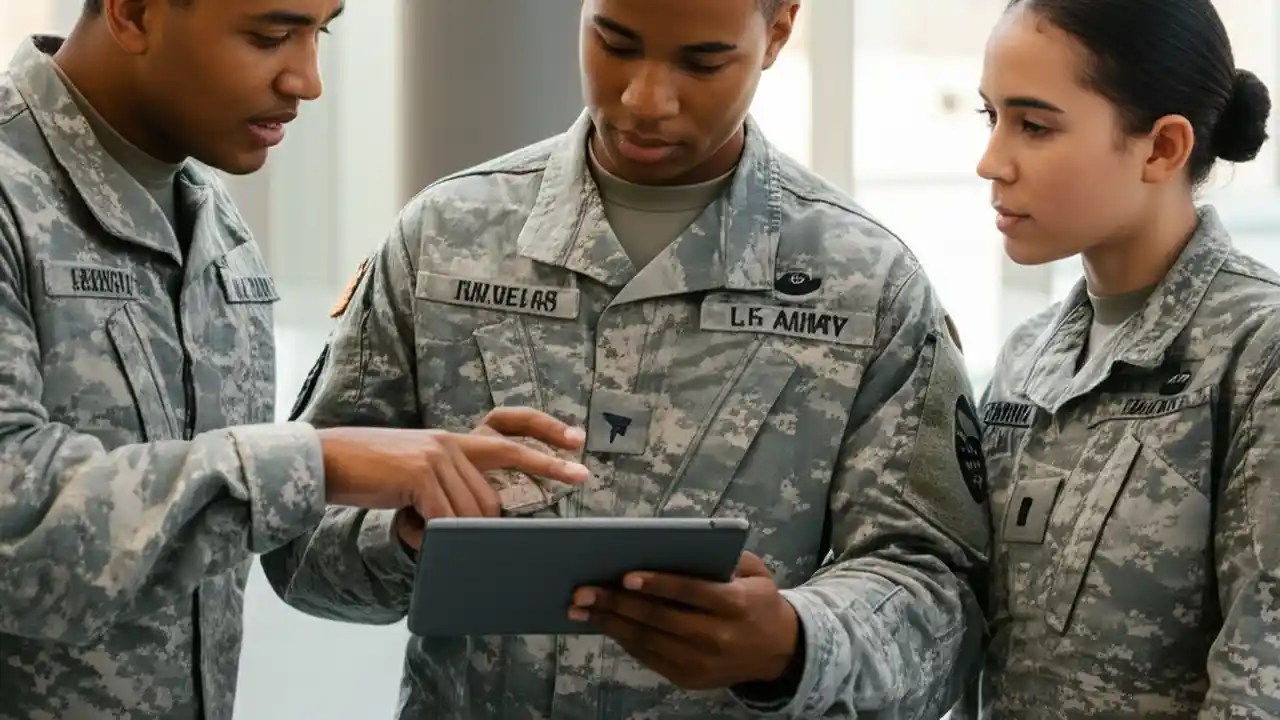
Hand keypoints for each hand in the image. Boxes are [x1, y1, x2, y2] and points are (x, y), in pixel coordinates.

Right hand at [319, 407, 587, 523]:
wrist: (329, 460)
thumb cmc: (371, 473)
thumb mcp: (417, 475)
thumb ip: (449, 487)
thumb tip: (478, 522)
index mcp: (455, 440)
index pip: (512, 434)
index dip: (547, 441)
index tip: (579, 450)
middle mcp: (452, 443)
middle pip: (496, 491)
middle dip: (507, 511)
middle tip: (542, 507)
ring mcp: (438, 456)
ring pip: (472, 512)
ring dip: (452, 535)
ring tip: (421, 534)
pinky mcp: (420, 473)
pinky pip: (445, 519)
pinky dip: (433, 538)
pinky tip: (419, 538)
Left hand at [569, 552, 799, 690]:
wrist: (779, 651)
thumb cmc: (758, 600)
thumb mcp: (755, 573)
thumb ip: (723, 558)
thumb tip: (674, 545)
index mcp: (736, 605)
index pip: (691, 593)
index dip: (658, 584)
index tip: (626, 575)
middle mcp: (718, 637)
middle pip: (660, 619)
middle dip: (617, 603)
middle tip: (583, 590)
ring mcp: (702, 663)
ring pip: (648, 641)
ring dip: (610, 623)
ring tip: (581, 608)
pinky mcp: (689, 678)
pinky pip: (649, 656)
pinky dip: (624, 638)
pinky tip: (604, 622)